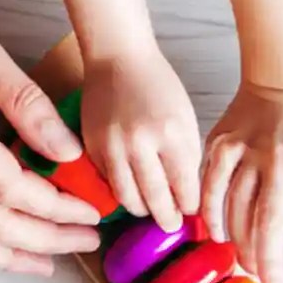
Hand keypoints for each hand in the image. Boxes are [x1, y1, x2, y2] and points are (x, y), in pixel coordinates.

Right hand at [81, 46, 201, 231]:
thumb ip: (186, 158)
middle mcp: (139, 143)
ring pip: (127, 199)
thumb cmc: (158, 86)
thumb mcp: (184, 119)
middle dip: (167, 219)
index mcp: (170, 134)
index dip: (188, 206)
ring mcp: (112, 147)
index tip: (190, 212)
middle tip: (171, 225)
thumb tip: (187, 198)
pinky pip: (108, 183)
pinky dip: (120, 191)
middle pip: (155, 201)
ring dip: (141, 210)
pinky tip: (130, 189)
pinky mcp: (92, 147)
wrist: (118, 58)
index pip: (184, 189)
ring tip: (151, 210)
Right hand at [201, 84, 282, 282]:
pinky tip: (217, 234)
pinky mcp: (222, 143)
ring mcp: (247, 152)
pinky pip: (211, 187)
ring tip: (247, 266)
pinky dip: (212, 214)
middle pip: (267, 226)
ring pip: (236, 211)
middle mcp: (280, 163)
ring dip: (241, 245)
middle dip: (267, 265)